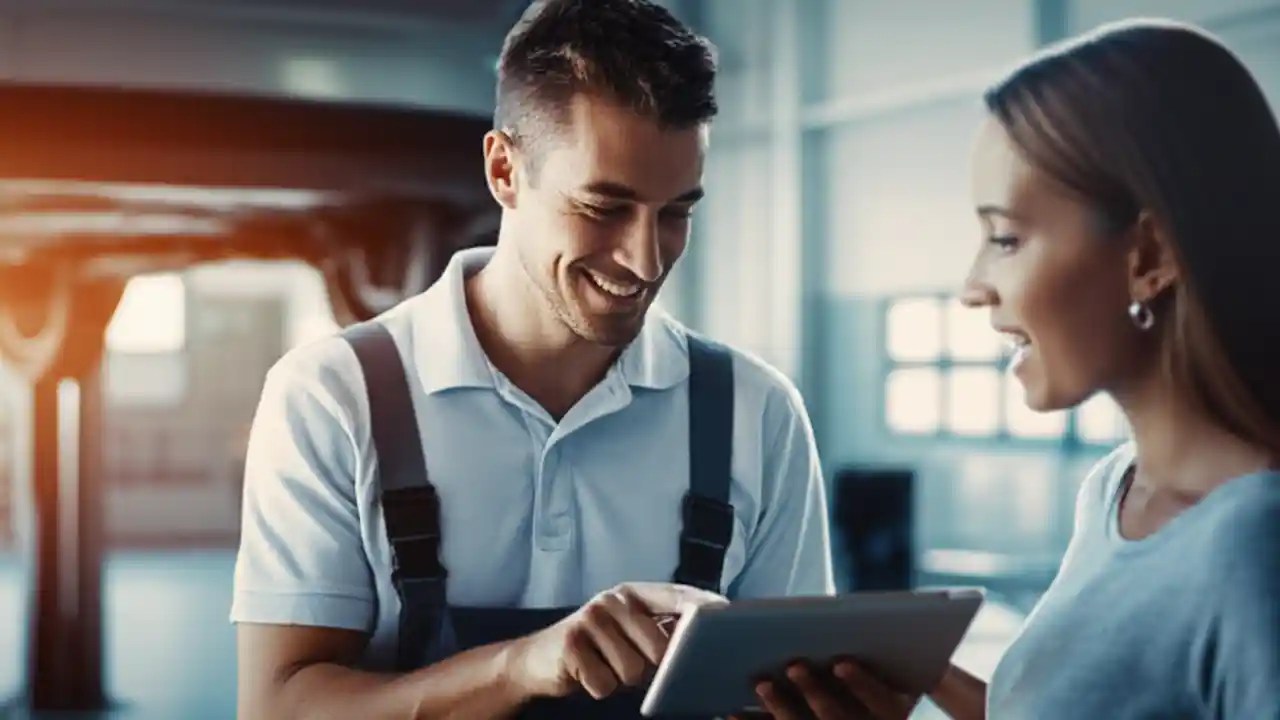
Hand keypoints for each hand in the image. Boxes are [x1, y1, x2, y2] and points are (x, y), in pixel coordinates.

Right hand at [506, 582, 726, 700]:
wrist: (537, 660)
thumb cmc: (596, 650)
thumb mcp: (628, 634)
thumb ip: (659, 632)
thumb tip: (702, 644)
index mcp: (632, 594)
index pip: (676, 595)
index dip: (703, 605)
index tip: (728, 612)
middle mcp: (612, 600)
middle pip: (659, 648)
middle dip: (649, 668)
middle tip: (626, 662)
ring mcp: (590, 619)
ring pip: (632, 671)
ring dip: (620, 680)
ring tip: (604, 667)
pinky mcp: (571, 644)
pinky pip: (605, 684)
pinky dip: (598, 688)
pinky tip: (585, 675)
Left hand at [734, 660, 919, 719]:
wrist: (850, 707)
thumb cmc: (867, 674)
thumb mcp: (880, 666)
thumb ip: (871, 651)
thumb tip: (849, 619)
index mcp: (890, 712)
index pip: (882, 703)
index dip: (862, 685)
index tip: (841, 662)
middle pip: (838, 719)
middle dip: (815, 693)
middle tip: (794, 665)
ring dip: (781, 708)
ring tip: (761, 683)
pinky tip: (734, 714)